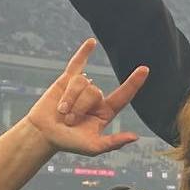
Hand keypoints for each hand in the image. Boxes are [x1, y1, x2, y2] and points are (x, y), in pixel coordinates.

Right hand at [23, 40, 147, 156]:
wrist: (43, 134)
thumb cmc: (69, 143)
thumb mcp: (93, 147)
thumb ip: (113, 143)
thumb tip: (135, 137)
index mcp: (106, 112)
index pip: (124, 95)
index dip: (134, 83)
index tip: (145, 69)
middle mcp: (96, 98)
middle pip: (94, 91)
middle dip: (79, 107)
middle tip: (69, 121)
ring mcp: (82, 88)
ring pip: (81, 82)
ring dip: (69, 99)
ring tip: (61, 112)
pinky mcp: (66, 80)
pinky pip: (77, 63)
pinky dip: (84, 52)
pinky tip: (92, 42)